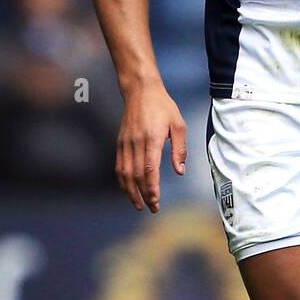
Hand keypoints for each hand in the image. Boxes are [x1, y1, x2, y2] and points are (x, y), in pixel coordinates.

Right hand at [116, 79, 186, 211]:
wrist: (141, 91)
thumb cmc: (163, 107)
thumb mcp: (179, 125)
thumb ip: (179, 150)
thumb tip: (180, 171)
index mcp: (152, 139)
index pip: (149, 169)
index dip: (151, 188)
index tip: (156, 201)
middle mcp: (136, 143)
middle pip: (136, 175)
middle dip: (143, 195)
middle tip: (151, 208)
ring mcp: (125, 143)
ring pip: (124, 173)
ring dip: (130, 192)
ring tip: (138, 205)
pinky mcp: (120, 143)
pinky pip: (119, 166)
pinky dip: (122, 181)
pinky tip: (128, 190)